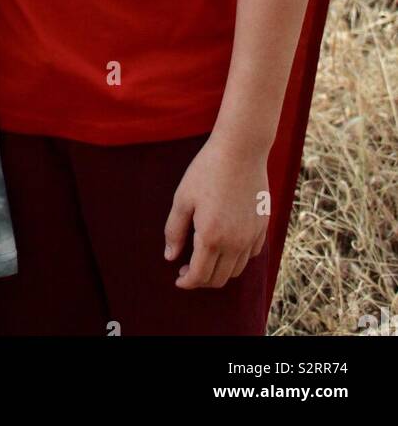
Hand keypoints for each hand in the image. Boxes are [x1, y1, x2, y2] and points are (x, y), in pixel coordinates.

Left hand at [163, 134, 268, 288]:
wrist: (241, 150)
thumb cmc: (207, 170)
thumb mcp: (183, 198)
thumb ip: (174, 231)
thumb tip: (170, 257)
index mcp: (211, 237)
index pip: (200, 276)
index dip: (187, 282)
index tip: (178, 279)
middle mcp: (234, 243)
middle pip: (219, 278)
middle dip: (201, 280)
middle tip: (188, 270)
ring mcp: (251, 236)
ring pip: (236, 270)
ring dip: (220, 271)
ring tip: (206, 258)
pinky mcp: (263, 227)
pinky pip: (251, 254)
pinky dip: (237, 258)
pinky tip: (226, 245)